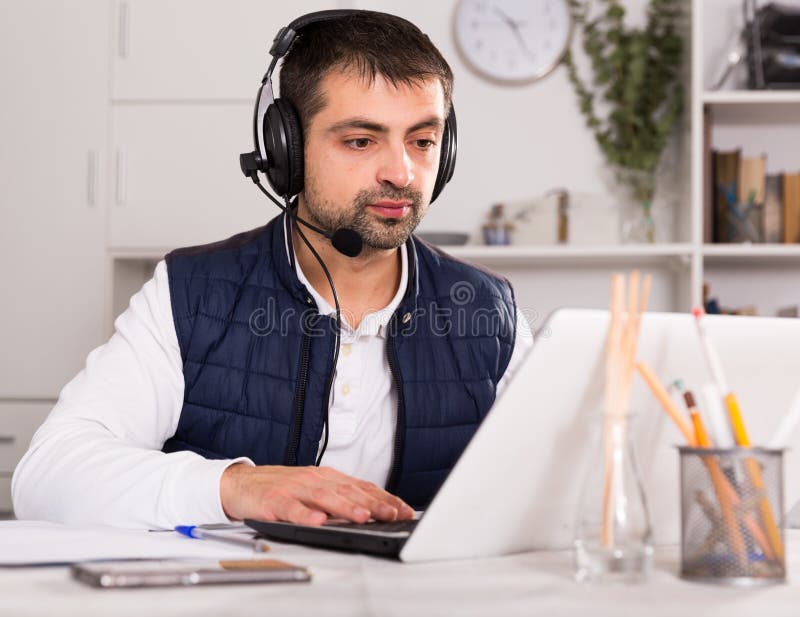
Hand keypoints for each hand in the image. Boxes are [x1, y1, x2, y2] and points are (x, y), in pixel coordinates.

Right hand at [220, 463, 414, 525]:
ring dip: (345, 508)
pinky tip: (317, 522)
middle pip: (348, 491)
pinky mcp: (275, 500)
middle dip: (373, 503)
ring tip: (362, 517)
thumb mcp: (316, 490)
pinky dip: (306, 515)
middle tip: (393, 514)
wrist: (243, 483)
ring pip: (324, 498)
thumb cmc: (283, 489)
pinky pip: (292, 509)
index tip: (404, 510)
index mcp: (328, 478)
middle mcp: (315, 480)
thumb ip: (341, 499)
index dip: (384, 498)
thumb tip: (374, 512)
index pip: (362, 487)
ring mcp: (295, 489)